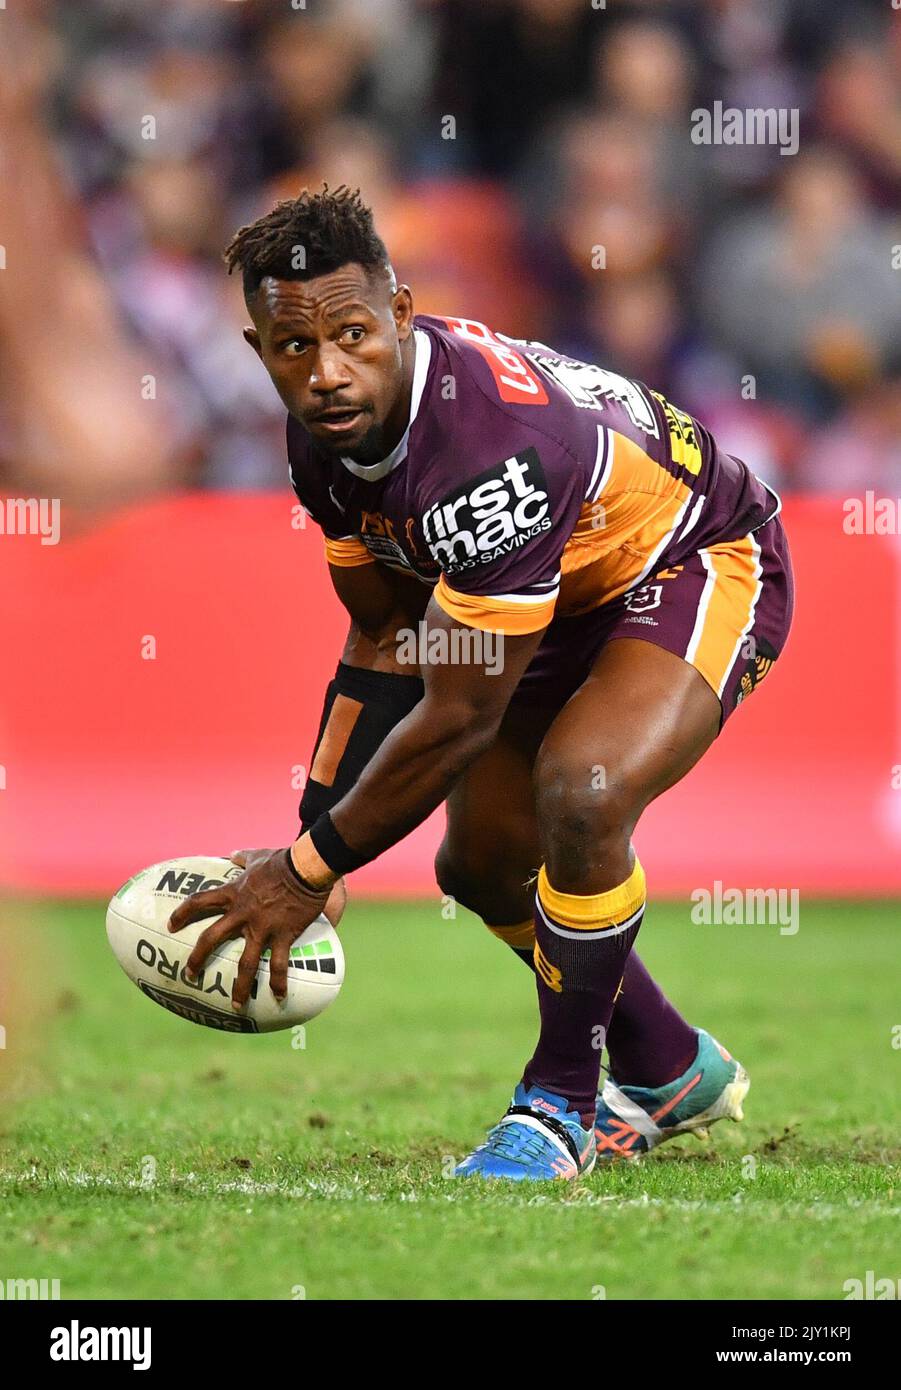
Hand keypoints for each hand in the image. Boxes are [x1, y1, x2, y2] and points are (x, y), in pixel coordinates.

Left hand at [167, 847, 331, 1010]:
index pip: (199, 902)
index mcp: (233, 893)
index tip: (170, 926)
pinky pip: (279, 964)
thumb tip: (233, 854)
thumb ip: (243, 858)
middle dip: (197, 959)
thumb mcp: (257, 856)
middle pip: (211, 938)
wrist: (305, 867)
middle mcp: (242, 914)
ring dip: (239, 986)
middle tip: (188, 974)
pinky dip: (278, 982)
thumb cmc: (281, 860)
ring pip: (245, 963)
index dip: (182, 914)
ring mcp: (262, 927)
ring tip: (236, 1004)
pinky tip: (278, 997)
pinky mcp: (283, 935)